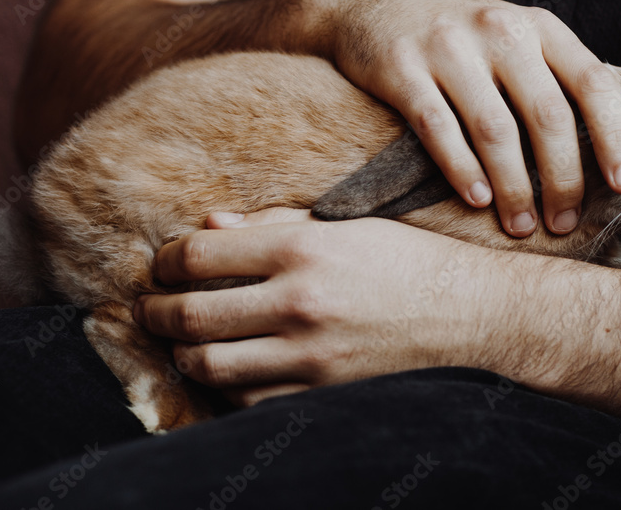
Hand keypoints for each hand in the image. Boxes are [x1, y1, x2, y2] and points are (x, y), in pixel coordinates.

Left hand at [135, 208, 526, 406]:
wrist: (470, 316)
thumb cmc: (408, 261)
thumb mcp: (347, 224)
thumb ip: (274, 221)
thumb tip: (209, 227)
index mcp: (304, 247)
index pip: (198, 256)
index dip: (166, 260)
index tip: (163, 264)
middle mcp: (299, 302)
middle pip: (189, 314)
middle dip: (156, 311)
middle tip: (151, 307)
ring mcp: (309, 356)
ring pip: (208, 364)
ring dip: (183, 352)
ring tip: (184, 341)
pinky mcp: (323, 394)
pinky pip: (247, 399)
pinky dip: (226, 384)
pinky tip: (231, 367)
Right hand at [305, 0, 620, 236]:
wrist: (369, 6)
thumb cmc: (463, 33)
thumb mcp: (528, 36)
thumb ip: (584, 67)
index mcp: (540, 27)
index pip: (594, 82)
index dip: (616, 137)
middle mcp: (500, 31)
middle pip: (548, 115)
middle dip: (563, 179)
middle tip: (564, 223)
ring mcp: (449, 47)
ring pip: (495, 129)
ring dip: (513, 187)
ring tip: (522, 225)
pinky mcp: (402, 68)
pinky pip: (438, 128)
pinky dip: (461, 170)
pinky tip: (477, 201)